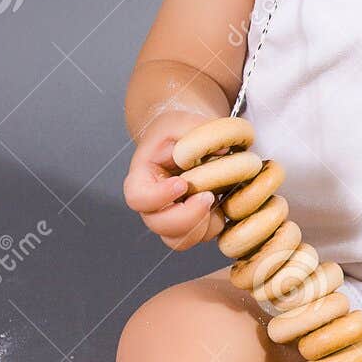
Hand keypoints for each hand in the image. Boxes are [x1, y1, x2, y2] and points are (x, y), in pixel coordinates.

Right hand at [122, 111, 225, 250]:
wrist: (184, 141)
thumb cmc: (179, 132)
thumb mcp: (184, 121)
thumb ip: (198, 130)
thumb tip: (224, 149)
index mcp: (142, 177)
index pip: (137, 197)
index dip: (158, 197)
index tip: (182, 183)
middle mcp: (151, 204)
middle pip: (158, 225)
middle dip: (186, 216)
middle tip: (208, 196)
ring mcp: (169, 218)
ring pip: (179, 240)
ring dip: (201, 226)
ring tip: (215, 199)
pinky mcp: (190, 226)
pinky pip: (200, 238)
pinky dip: (214, 226)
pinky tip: (220, 204)